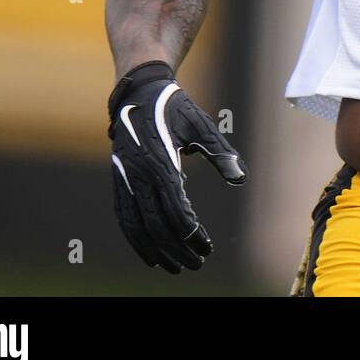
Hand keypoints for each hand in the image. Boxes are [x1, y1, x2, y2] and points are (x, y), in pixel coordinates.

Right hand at [107, 61, 246, 272]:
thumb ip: (220, 152)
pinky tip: (150, 254)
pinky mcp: (119, 181)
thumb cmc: (175, 108)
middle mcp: (138, 172)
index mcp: (160, 159)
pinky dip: (135, 239)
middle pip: (156, 222)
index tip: (205, 244)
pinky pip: (124, 217)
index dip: (190, 229)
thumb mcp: (201, 124)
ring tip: (175, 267)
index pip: (174, 205)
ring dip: (155, 250)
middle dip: (177, 247)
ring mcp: (124, 178)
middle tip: (197, 263)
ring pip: (136, 225)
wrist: (138, 93)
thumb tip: (240, 178)